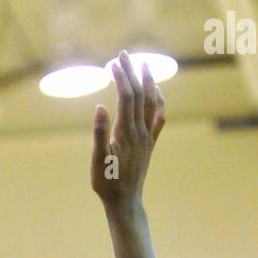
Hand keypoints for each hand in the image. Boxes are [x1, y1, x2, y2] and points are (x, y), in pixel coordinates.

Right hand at [91, 50, 165, 214]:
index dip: (122, 77)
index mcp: (125, 133)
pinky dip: (159, 101)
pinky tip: (156, 92)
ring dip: (149, 81)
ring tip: (144, 64)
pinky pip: (159, 118)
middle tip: (124, 54)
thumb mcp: (97, 160)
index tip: (114, 62)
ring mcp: (147, 137)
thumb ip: (99, 133)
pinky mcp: (150, 144)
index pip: (126, 96)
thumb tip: (100, 106)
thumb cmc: (107, 184)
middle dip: (132, 72)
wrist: (125, 202)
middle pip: (139, 94)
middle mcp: (140, 132)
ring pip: (152, 103)